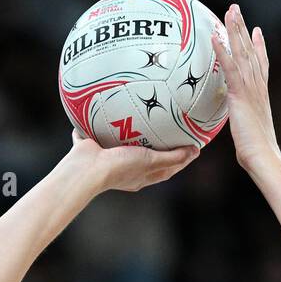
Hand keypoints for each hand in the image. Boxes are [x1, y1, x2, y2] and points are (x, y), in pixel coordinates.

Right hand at [66, 127, 199, 193]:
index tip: (191, 145)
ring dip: (131, 131)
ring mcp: (108, 157)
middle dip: (158, 144)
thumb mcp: (151, 162)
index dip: (180, 159)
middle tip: (170, 126)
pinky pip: (99, 130)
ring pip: (122, 142)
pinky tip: (109, 105)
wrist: (86, 168)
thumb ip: (172, 158)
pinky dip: (104, 120)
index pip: (165, 168)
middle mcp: (126, 169)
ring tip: (141, 114)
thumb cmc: (120, 167)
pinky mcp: (92, 145)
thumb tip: (194, 151)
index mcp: (140, 176)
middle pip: (147, 156)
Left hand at [211, 4, 280, 174]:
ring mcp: (251, 88)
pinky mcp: (241, 94)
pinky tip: (215, 37)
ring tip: (230, 11)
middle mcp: (258, 86)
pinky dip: (223, 52)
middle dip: (244, 29)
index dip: (259, 47)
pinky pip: (230, 68)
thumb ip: (244, 126)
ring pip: (242, 53)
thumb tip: (241, 135)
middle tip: (237, 10)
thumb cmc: (257, 153)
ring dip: (235, 30)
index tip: (256, 31)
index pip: (261, 65)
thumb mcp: (250, 135)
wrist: (262, 156)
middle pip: (251, 51)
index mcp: (261, 94)